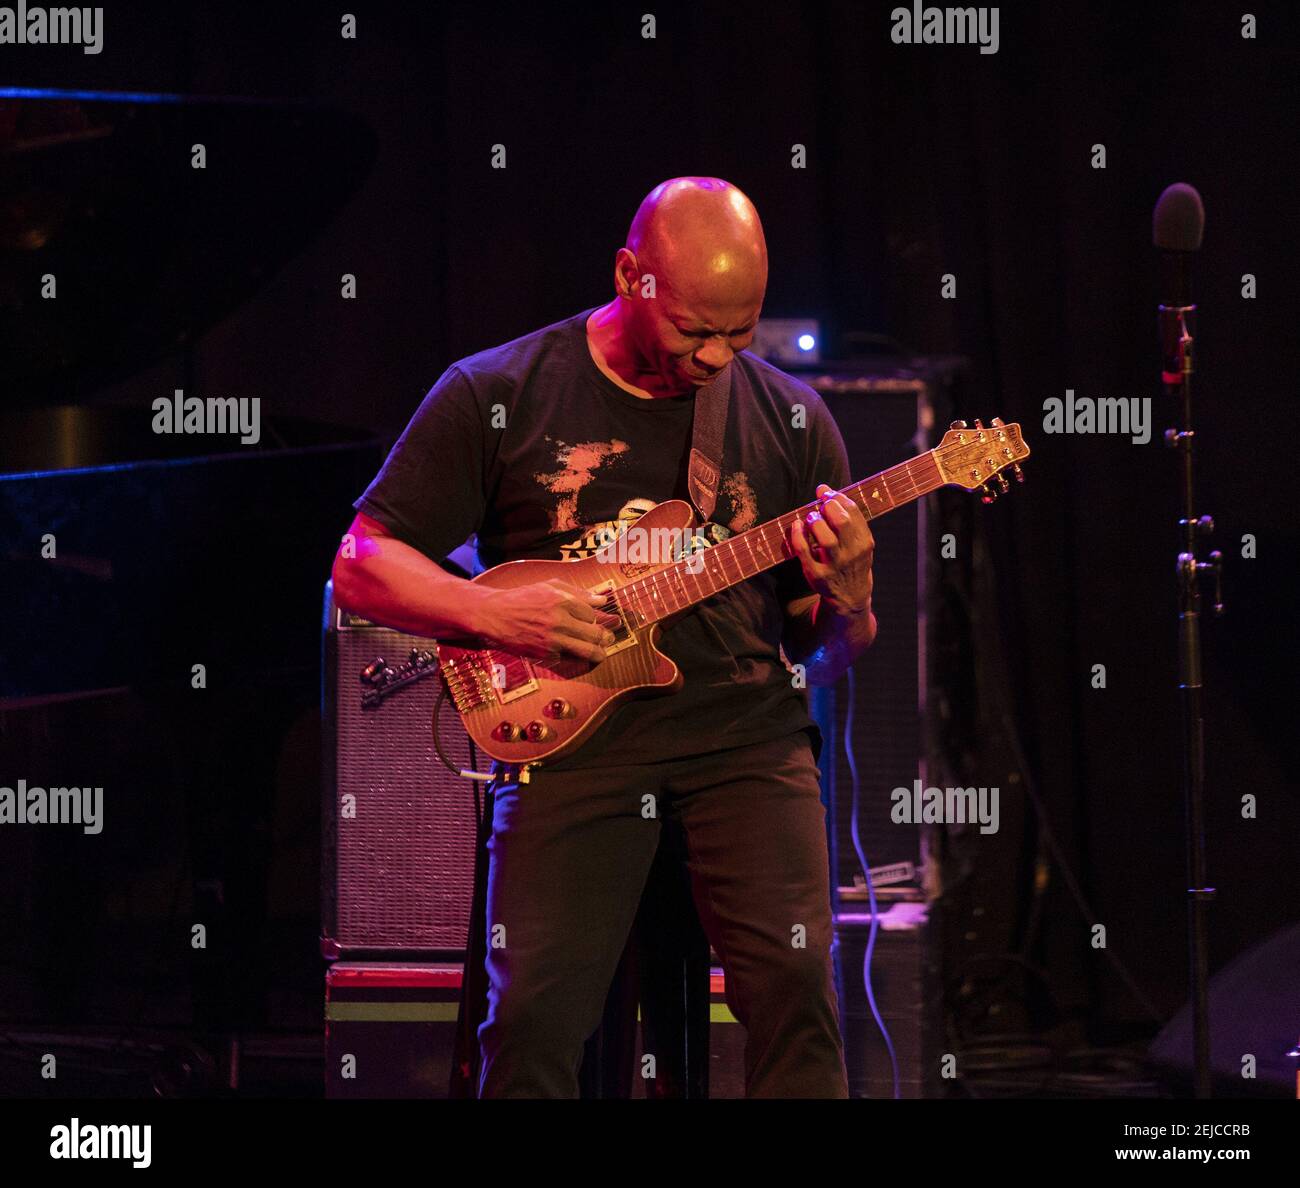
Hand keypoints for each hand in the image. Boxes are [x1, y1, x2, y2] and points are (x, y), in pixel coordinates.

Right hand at [479, 579, 620, 663]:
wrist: (495, 615)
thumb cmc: (524, 598)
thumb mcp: (549, 586)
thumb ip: (578, 592)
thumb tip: (602, 599)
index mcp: (562, 600)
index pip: (591, 613)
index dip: (594, 617)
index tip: (595, 620)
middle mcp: (559, 620)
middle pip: (595, 633)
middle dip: (605, 638)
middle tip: (608, 639)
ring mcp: (552, 639)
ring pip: (587, 650)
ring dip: (598, 653)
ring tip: (602, 653)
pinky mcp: (545, 653)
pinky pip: (568, 657)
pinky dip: (574, 656)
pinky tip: (574, 652)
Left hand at [787, 484, 874, 615]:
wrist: (850, 596)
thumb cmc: (851, 561)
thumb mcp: (859, 542)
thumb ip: (846, 517)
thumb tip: (823, 489)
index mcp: (864, 542)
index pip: (852, 512)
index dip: (837, 497)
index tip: (826, 493)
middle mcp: (851, 554)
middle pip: (841, 522)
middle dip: (828, 507)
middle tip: (820, 505)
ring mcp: (834, 565)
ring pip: (825, 538)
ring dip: (814, 521)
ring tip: (811, 517)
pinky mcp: (816, 574)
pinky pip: (804, 552)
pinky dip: (797, 536)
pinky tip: (796, 526)